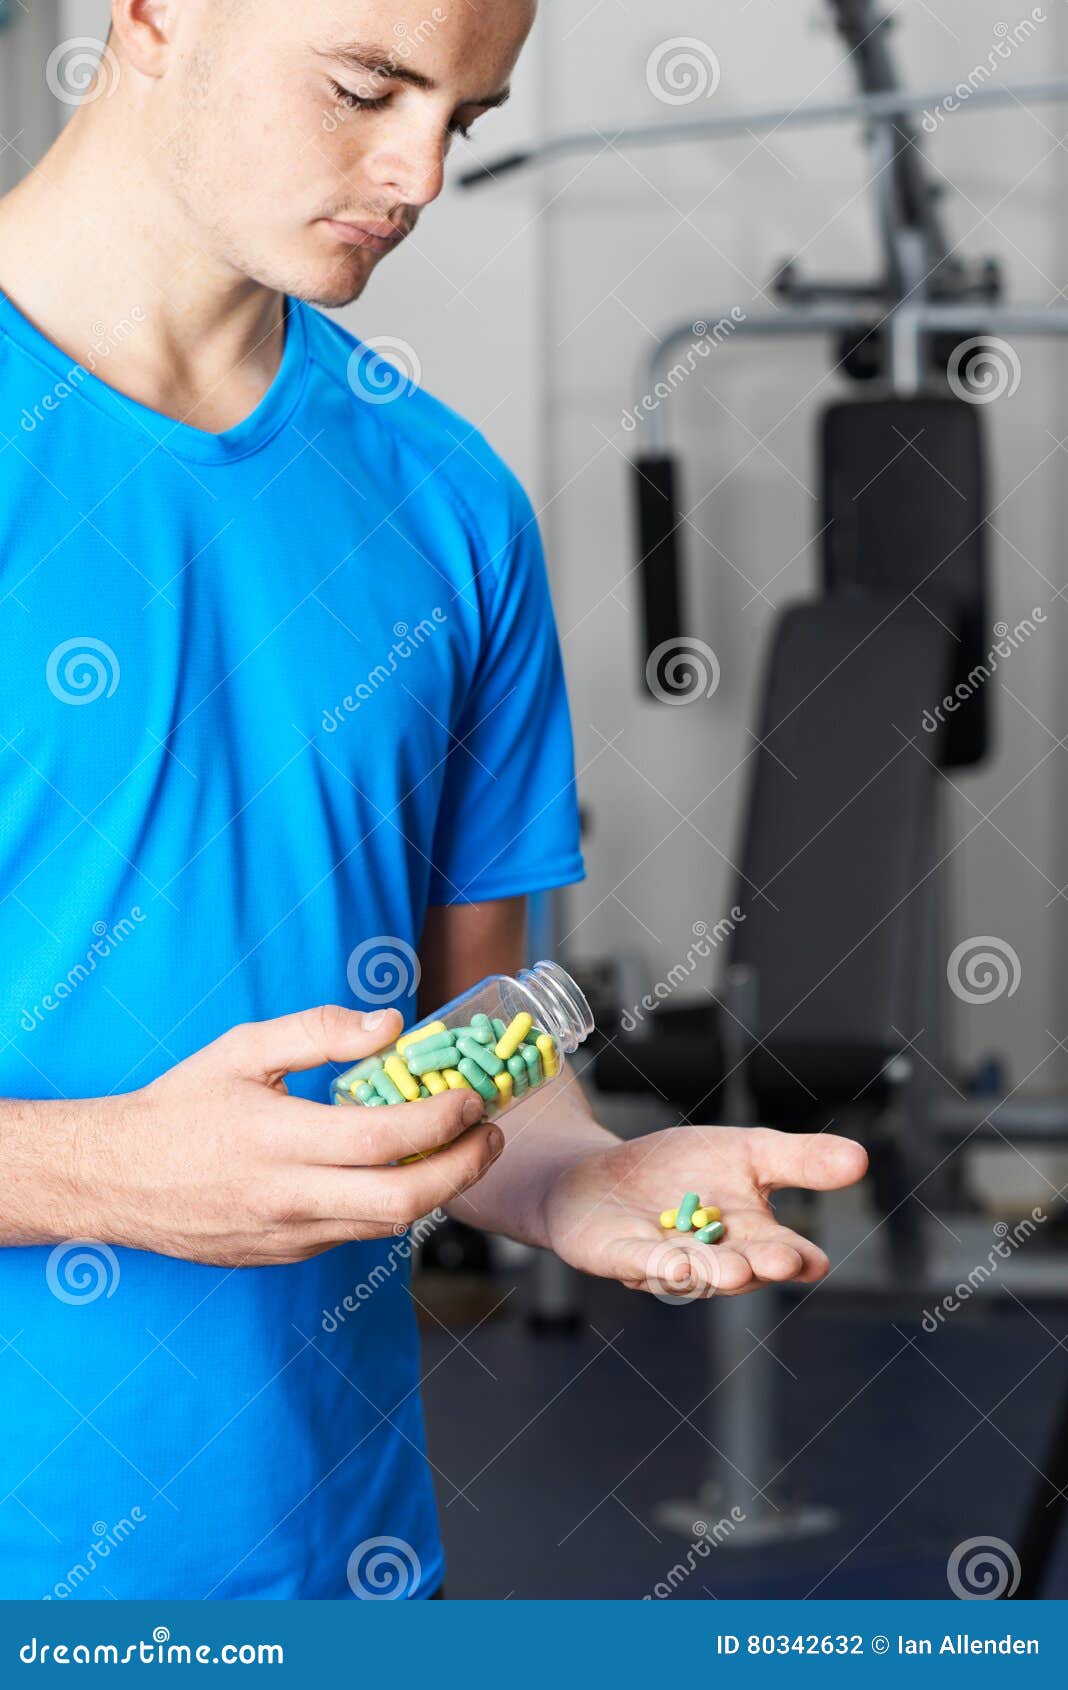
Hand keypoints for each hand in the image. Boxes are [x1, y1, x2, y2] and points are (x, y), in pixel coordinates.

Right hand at [63, 1006, 501, 1266]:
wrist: (116, 1179)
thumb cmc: (181, 1106)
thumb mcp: (242, 1050)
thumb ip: (319, 1031)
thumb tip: (390, 1024)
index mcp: (278, 1140)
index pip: (383, 1140)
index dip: (442, 1121)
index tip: (472, 1098)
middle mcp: (288, 1198)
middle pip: (402, 1201)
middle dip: (464, 1169)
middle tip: (491, 1136)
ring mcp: (288, 1236)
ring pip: (386, 1226)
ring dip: (437, 1191)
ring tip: (461, 1151)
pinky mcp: (285, 1255)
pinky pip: (355, 1233)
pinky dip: (390, 1205)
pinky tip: (402, 1171)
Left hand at [542, 1124, 866, 1298]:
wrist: (599, 1175)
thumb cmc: (679, 1169)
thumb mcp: (745, 1152)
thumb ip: (799, 1160)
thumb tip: (861, 1159)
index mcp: (749, 1236)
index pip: (782, 1252)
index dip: (797, 1259)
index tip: (813, 1260)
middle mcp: (713, 1260)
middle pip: (743, 1266)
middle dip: (760, 1264)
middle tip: (781, 1260)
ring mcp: (666, 1263)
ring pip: (695, 1272)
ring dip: (713, 1272)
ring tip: (735, 1270)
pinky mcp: (621, 1257)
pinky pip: (641, 1264)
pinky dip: (657, 1265)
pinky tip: (673, 1265)